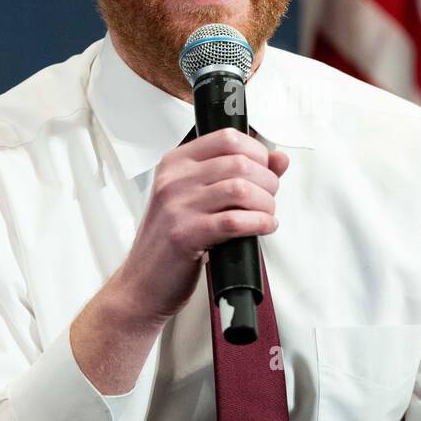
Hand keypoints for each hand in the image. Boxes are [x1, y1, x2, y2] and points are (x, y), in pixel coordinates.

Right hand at [113, 127, 288, 326]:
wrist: (142, 282)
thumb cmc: (170, 241)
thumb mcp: (198, 198)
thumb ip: (237, 175)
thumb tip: (278, 159)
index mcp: (175, 163)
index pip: (227, 138)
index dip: (257, 152)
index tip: (265, 169)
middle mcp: (174, 180)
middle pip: (239, 163)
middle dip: (267, 182)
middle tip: (268, 198)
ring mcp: (177, 206)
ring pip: (241, 189)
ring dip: (265, 204)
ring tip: (265, 214)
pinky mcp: (185, 234)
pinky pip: (234, 220)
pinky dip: (258, 223)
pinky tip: (262, 227)